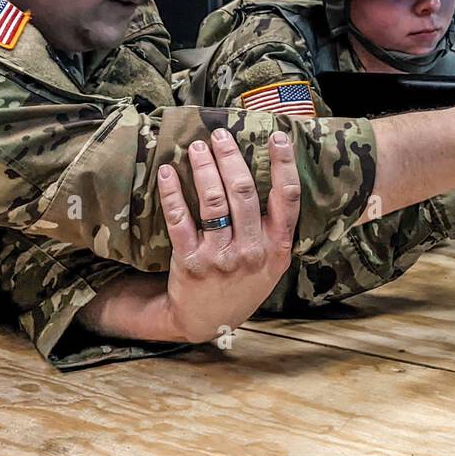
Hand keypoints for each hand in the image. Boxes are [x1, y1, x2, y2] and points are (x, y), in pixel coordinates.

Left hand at [157, 130, 300, 343]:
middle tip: (221, 135)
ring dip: (204, 168)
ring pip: (213, 201)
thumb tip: (278, 176)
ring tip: (198, 148)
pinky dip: (172, 193)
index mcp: (277, 247)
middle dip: (231, 157)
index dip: (284, 164)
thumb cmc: (244, 282)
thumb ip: (278, 228)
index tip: (277, 136)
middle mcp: (251, 250)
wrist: (208, 319)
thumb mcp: (274, 263)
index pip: (287, 197)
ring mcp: (220, 256)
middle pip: (244, 192)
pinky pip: (179, 220)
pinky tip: (167, 173)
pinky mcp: (190, 261)